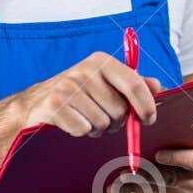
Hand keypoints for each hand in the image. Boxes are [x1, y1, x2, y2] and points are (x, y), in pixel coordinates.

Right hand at [12, 51, 160, 138]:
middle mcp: (85, 70)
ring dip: (97, 128)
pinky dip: (81, 131)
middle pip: (120, 110)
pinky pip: (83, 130)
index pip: (135, 85)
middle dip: (116, 121)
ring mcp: (68, 87)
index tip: (148, 119)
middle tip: (102, 117)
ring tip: (85, 118)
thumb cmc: (77, 95)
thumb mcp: (105, 83)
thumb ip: (133, 84)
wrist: (34, 104)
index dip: (147, 106)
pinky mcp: (55, 105)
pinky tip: (73, 122)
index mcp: (101, 61)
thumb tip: (157, 86)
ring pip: (103, 123)